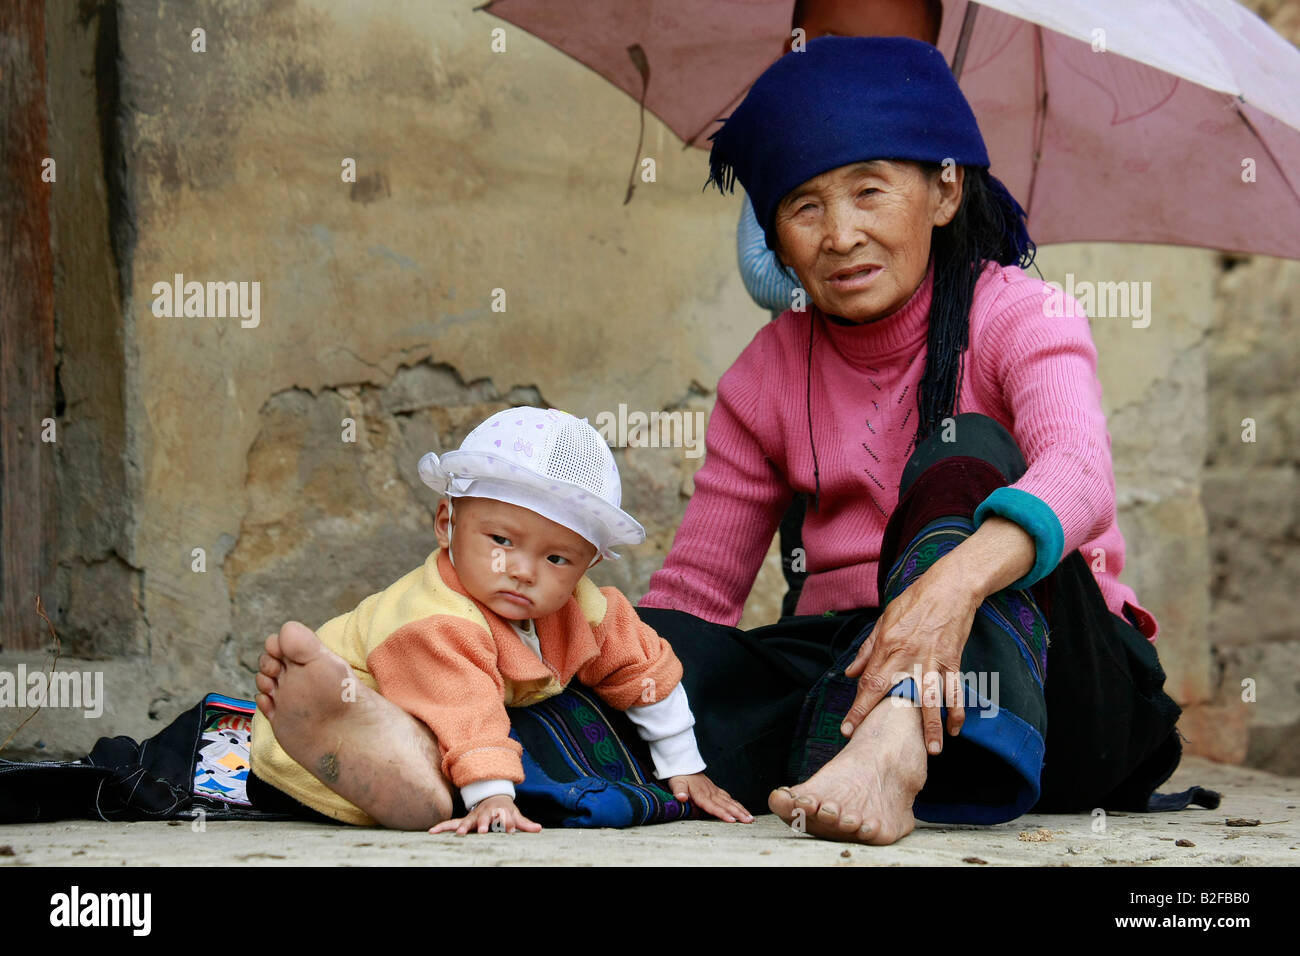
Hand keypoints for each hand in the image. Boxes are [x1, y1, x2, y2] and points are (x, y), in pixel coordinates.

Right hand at [429, 794, 541, 834]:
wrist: (492, 798)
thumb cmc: (505, 810)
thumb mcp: (516, 815)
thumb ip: (525, 824)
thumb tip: (539, 828)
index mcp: (499, 812)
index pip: (504, 817)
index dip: (507, 823)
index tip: (509, 830)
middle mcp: (486, 813)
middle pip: (485, 819)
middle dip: (484, 824)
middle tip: (482, 831)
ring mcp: (473, 817)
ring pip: (468, 821)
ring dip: (464, 826)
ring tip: (460, 833)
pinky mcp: (464, 821)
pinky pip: (450, 823)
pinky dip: (442, 827)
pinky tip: (431, 832)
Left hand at [667, 773, 753, 822]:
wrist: (684, 766)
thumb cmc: (680, 777)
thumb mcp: (676, 784)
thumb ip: (679, 791)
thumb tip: (681, 797)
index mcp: (701, 794)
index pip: (713, 806)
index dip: (723, 813)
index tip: (733, 820)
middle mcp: (711, 793)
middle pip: (727, 805)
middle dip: (739, 813)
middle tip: (749, 821)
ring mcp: (715, 791)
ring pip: (730, 802)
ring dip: (741, 809)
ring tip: (751, 818)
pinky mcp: (716, 790)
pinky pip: (728, 798)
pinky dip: (737, 804)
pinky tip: (743, 809)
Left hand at [841, 561, 981, 755]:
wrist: (948, 588)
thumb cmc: (913, 602)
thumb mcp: (883, 621)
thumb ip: (866, 650)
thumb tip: (849, 673)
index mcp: (888, 646)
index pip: (869, 682)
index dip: (858, 707)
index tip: (848, 728)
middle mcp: (908, 656)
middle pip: (896, 694)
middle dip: (887, 721)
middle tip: (882, 746)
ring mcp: (932, 660)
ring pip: (931, 698)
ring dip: (931, 725)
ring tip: (932, 750)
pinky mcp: (953, 660)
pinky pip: (955, 690)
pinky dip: (957, 710)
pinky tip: (955, 729)